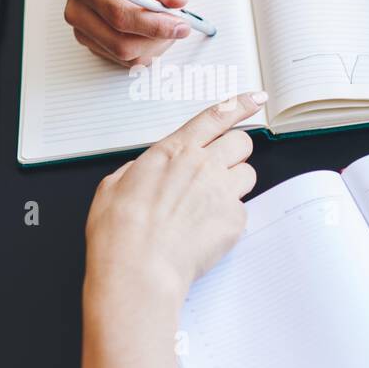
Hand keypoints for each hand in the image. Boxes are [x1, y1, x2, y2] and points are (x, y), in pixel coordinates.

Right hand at [66, 0, 191, 66]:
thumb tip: (176, 0)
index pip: (121, 16)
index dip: (155, 25)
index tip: (182, 25)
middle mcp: (79, 11)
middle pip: (122, 44)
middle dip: (158, 38)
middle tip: (179, 23)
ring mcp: (83, 30)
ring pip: (125, 56)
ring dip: (154, 45)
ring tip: (165, 22)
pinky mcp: (92, 42)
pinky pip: (124, 59)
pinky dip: (146, 49)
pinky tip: (152, 29)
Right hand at [83, 92, 264, 324]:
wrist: (138, 268)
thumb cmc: (119, 231)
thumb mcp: (113, 186)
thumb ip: (137, 170)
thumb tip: (144, 172)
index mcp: (174, 151)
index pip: (216, 116)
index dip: (239, 104)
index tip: (255, 99)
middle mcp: (203, 164)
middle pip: (242, 142)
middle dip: (235, 152)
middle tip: (219, 169)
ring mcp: (222, 191)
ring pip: (248, 174)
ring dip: (234, 185)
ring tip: (208, 206)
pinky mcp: (234, 220)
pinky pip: (242, 210)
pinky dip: (228, 219)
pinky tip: (204, 232)